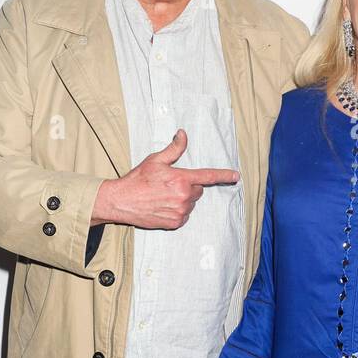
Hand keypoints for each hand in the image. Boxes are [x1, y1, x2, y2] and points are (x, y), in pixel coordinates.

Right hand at [92, 128, 238, 228]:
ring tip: (163, 196)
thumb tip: (183, 135)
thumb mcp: (155, 160)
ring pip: (191, 204)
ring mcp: (180, 211)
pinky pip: (184, 215)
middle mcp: (184, 196)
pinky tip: (163, 206)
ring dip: (183, 200)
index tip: (236, 176)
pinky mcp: (175, 222)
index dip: (224, 176)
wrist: (122, 201)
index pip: (208, 176)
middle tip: (170, 184)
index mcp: (181, 179)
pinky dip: (178, 211)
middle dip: (189, 186)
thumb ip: (174, 149)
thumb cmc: (138, 179)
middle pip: (198, 191)